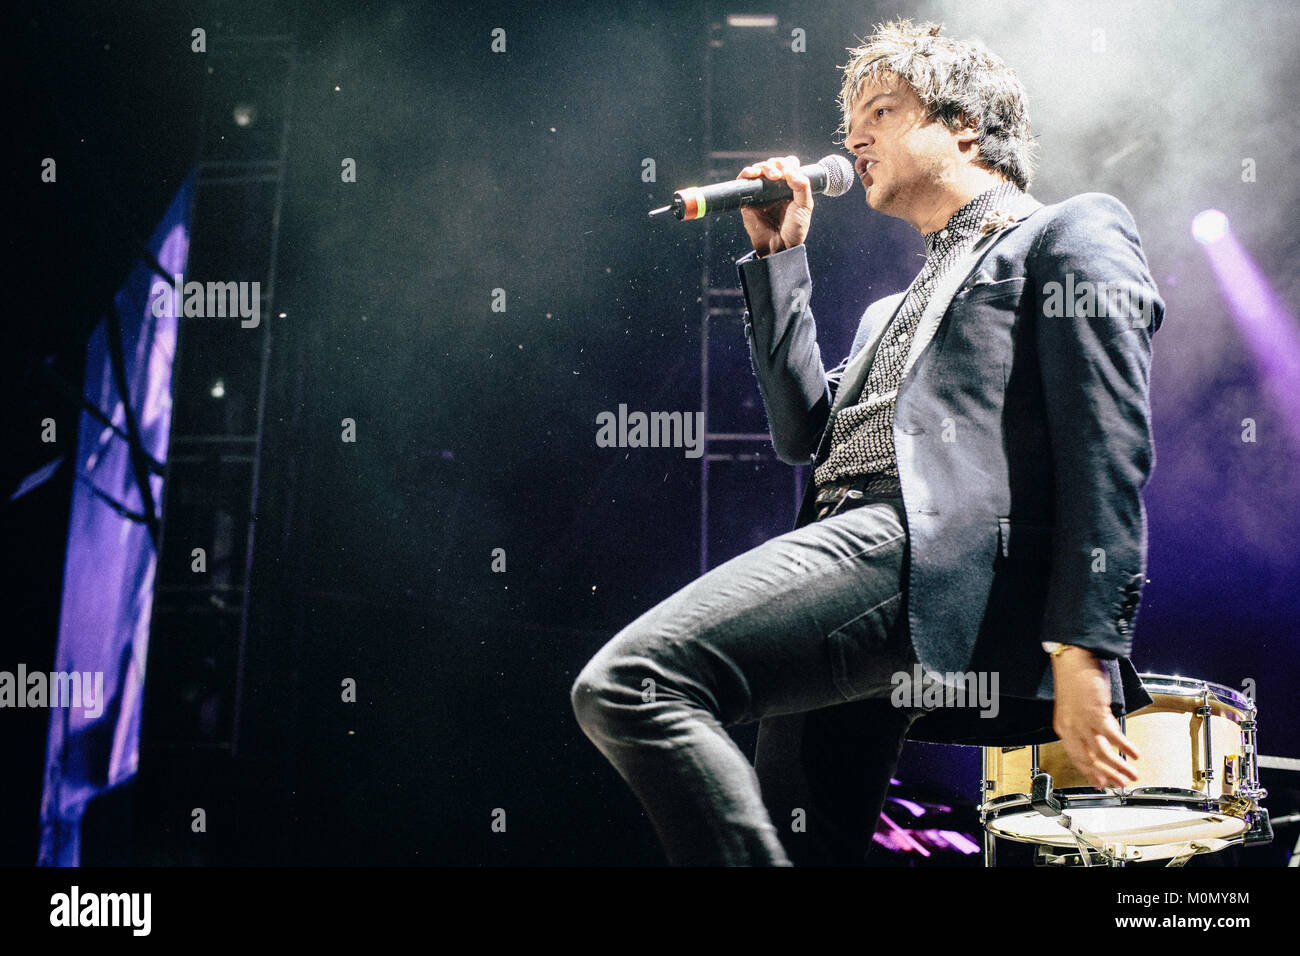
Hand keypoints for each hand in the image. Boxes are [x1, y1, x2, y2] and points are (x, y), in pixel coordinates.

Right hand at [737, 155, 813, 255]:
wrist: (780, 247)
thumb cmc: (794, 229)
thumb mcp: (804, 207)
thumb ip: (802, 187)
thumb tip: (791, 171)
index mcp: (789, 186)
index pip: (788, 165)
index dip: (788, 163)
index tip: (790, 172)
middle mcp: (774, 187)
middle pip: (773, 164)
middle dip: (776, 164)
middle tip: (779, 175)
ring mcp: (760, 192)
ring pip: (759, 169)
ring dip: (764, 167)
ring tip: (771, 175)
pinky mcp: (748, 200)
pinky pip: (743, 181)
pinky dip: (747, 173)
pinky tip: (754, 174)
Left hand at [1050, 646, 1140, 788]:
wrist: (1073, 661)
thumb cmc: (1076, 682)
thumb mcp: (1077, 710)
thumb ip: (1088, 728)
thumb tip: (1105, 742)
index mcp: (1064, 729)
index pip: (1076, 758)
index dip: (1090, 773)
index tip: (1100, 783)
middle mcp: (1070, 728)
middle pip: (1088, 760)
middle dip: (1106, 775)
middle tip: (1120, 785)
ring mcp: (1082, 722)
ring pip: (1101, 752)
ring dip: (1119, 767)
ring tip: (1132, 775)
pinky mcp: (1095, 712)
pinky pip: (1111, 735)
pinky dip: (1124, 747)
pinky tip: (1135, 755)